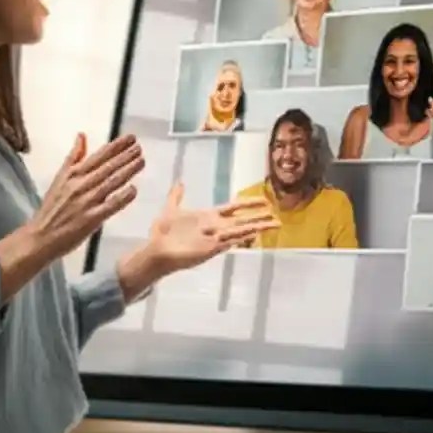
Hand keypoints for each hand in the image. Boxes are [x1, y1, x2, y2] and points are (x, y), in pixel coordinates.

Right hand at [22, 132, 144, 264]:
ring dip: (127, 171)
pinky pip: (110, 206)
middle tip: (139, 147)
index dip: (116, 146)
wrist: (41, 236)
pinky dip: (122, 197)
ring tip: (141, 161)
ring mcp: (86, 202)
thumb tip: (81, 136)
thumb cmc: (52, 208)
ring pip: (110, 182)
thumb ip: (73, 157)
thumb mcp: (60, 178)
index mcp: (73, 174)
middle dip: (125, 156)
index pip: (99, 156)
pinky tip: (133, 190)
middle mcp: (80, 185)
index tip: (131, 138)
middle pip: (107, 167)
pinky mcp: (91, 219)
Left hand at [146, 182, 278, 273]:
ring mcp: (215, 238)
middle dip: (259, 218)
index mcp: (208, 217)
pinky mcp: (211, 248)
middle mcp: (215, 227)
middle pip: (242, 220)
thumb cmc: (163, 233)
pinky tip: (254, 234)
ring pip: (241, 231)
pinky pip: (230, 241)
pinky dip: (242, 237)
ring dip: (257, 227)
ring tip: (274, 224)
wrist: (156, 250)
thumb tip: (180, 182)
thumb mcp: (170, 209)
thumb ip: (176, 196)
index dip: (248, 204)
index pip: (233, 208)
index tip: (264, 201)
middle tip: (277, 216)